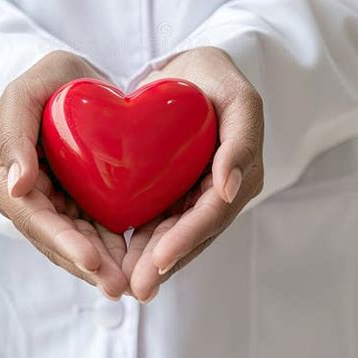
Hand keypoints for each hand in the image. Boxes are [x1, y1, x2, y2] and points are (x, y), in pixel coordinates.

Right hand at [0, 50, 128, 299]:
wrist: (78, 77)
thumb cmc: (48, 79)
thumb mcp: (25, 93)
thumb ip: (14, 133)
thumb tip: (15, 187)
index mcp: (6, 176)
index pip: (32, 217)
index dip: (61, 241)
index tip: (91, 258)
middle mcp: (29, 196)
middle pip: (56, 240)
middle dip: (86, 265)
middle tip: (119, 285)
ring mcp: (56, 202)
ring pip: (78, 242)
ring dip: (102, 266)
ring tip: (133, 284)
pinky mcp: (81, 202)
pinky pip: (98, 230)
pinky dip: (115, 248)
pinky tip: (139, 262)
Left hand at [122, 47, 263, 301]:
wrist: (191, 70)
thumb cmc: (217, 77)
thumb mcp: (238, 98)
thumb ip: (241, 140)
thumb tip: (227, 188)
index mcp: (241, 173)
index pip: (212, 214)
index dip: (187, 239)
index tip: (158, 260)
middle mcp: (220, 191)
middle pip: (192, 234)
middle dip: (164, 263)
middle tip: (137, 288)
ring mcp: (196, 194)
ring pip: (172, 235)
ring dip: (150, 262)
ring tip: (123, 286)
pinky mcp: (173, 191)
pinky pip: (156, 220)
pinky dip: (139, 242)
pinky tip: (116, 260)